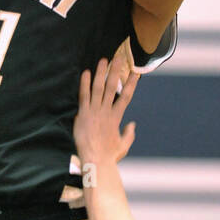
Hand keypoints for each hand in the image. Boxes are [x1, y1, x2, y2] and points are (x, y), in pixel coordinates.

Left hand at [73, 53, 138, 169]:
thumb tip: (132, 124)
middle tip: (119, 57)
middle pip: (112, 87)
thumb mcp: (123, 145)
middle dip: (116, 71)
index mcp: (116, 117)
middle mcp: (106, 111)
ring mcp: (94, 112)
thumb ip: (129, 134)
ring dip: (100, 73)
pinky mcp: (83, 115)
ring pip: (98, 88)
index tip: (136, 72)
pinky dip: (84, 84)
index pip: (126, 96)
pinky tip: (85, 73)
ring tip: (103, 60)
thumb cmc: (109, 156)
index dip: (131, 83)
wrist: (96, 161)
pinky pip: (83, 96)